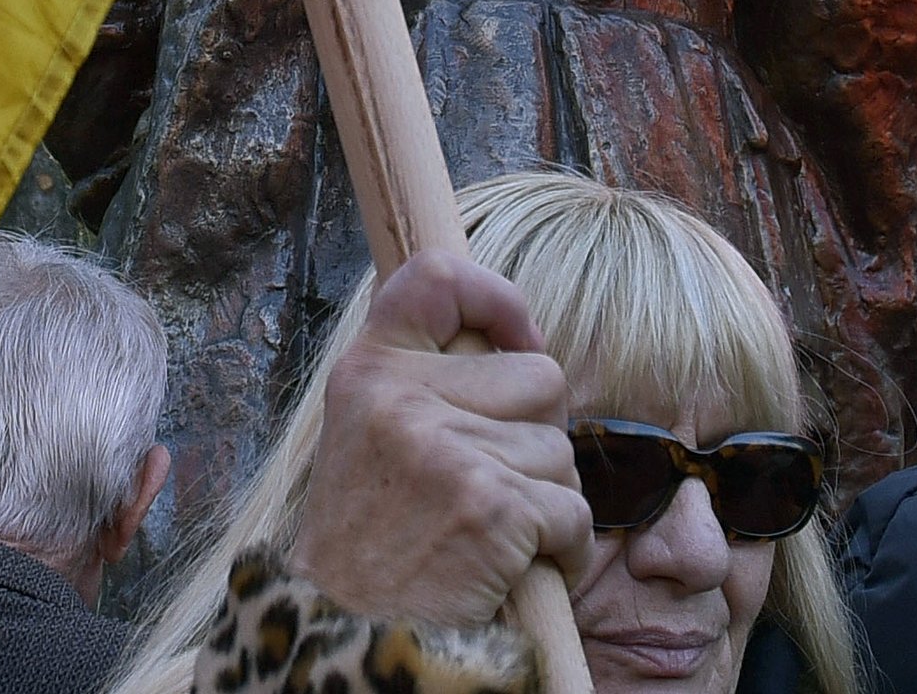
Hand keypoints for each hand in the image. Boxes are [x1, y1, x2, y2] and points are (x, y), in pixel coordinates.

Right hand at [289, 250, 591, 626]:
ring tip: (493, 536)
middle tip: (497, 484)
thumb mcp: (368, 437)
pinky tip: (518, 568)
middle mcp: (401, 399)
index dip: (497, 297)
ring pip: (561, 450)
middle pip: (540, 376)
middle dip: (538, 435)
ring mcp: (445, 450)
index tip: (521, 337)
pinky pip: (572, 512)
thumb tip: (517, 342)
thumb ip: (424, 383)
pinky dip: (563, 550)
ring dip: (548, 500)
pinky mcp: (489, 506)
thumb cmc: (371, 543)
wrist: (344, 637)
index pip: (436, 278)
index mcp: (368, 370)